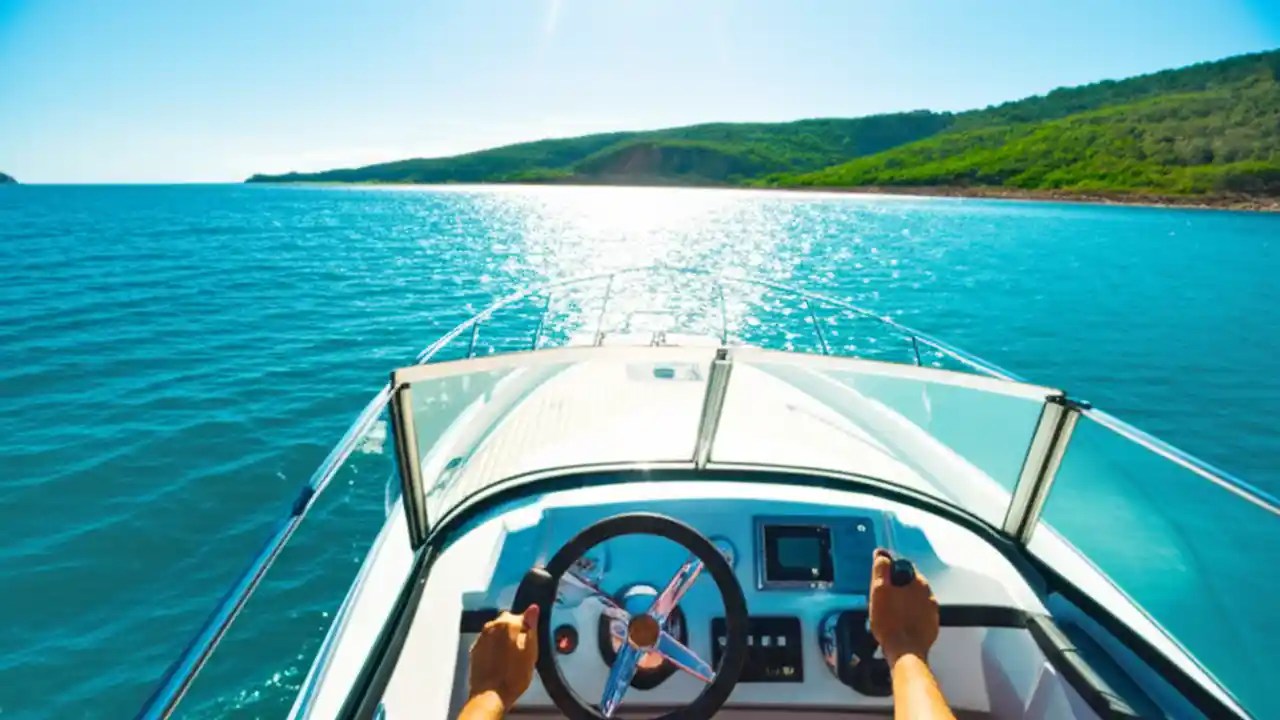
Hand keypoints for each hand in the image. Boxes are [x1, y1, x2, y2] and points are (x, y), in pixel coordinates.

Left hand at [468, 605, 539, 709]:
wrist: (491, 695)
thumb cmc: (514, 676)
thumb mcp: (531, 651)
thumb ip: (531, 627)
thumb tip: (533, 608)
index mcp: (509, 622)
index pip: (523, 617)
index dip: (529, 630)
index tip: (530, 642)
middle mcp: (492, 625)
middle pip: (508, 623)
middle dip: (514, 633)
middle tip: (521, 653)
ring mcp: (481, 637)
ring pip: (497, 633)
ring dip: (503, 640)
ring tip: (509, 660)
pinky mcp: (475, 649)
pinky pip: (488, 643)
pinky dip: (493, 649)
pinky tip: (499, 663)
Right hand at [868, 549, 938, 666]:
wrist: (904, 652)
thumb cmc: (890, 622)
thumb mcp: (879, 591)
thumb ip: (881, 569)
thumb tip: (882, 554)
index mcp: (919, 582)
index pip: (903, 568)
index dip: (889, 576)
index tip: (881, 587)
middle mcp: (930, 594)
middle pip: (909, 584)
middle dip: (897, 590)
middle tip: (883, 603)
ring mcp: (933, 611)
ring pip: (915, 601)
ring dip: (904, 604)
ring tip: (890, 617)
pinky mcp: (932, 626)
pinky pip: (919, 615)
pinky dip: (911, 618)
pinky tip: (900, 625)